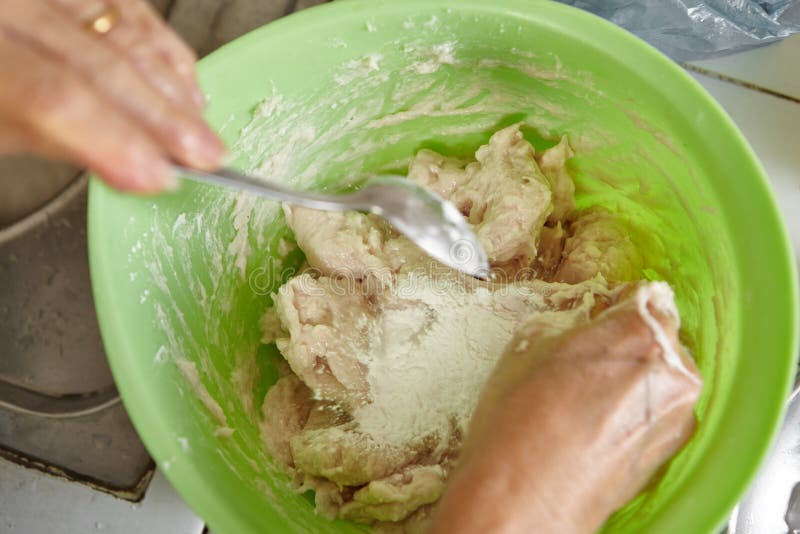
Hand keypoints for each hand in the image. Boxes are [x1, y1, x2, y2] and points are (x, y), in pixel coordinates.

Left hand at [0, 0, 225, 191]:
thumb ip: (45, 135)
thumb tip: (130, 162)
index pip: (53, 93)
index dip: (113, 138)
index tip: (157, 175)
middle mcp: (6, 6)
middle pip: (95, 56)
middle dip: (160, 114)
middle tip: (204, 154)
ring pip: (117, 20)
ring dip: (168, 80)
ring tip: (200, 122)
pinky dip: (157, 39)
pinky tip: (180, 73)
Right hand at [430, 284, 702, 533]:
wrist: (523, 498)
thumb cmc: (519, 425)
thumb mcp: (530, 343)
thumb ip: (572, 319)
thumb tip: (586, 321)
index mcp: (641, 332)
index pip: (642, 294)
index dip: (611, 305)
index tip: (594, 317)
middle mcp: (673, 372)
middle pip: (657, 335)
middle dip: (624, 342)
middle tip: (582, 360)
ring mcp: (677, 416)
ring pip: (659, 375)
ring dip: (632, 377)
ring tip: (584, 399)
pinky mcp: (670, 451)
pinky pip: (657, 411)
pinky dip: (633, 410)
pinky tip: (595, 424)